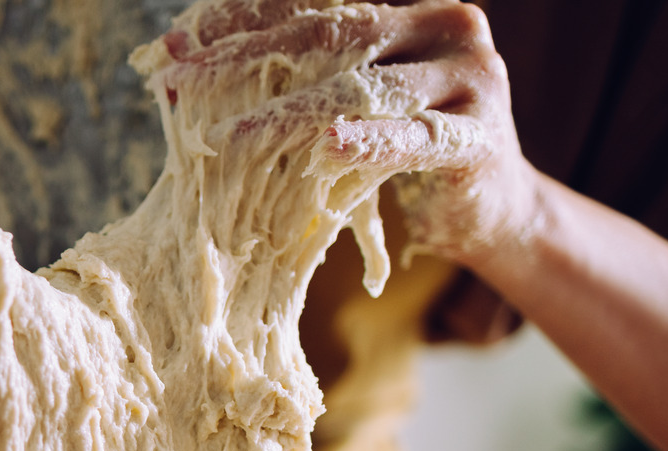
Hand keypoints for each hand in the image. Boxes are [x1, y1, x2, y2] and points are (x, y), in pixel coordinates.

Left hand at [155, 0, 542, 267]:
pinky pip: (414, 138)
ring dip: (287, 114)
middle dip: (245, 60)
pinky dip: (368, 143)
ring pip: (361, 89)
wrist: (493, 212)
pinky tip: (328, 148)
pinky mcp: (480, 137)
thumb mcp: (347, 110)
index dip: (241, 20)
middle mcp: (444, 26)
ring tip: (229, 137)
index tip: (175, 43)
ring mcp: (469, 79)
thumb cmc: (403, 156)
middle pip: (329, 36)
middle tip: (180, 81)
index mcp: (408, 10)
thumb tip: (180, 66)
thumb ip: (294, 82)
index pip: (313, 5)